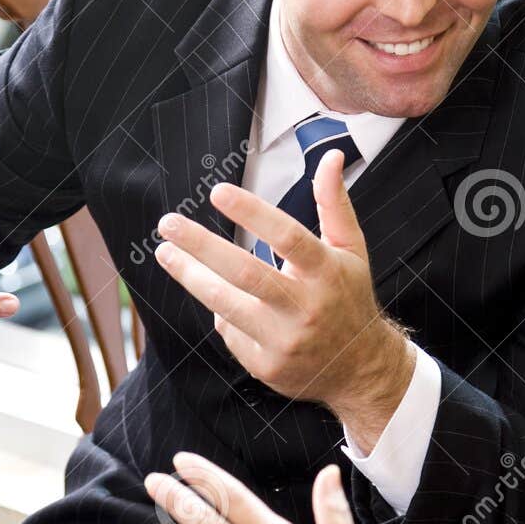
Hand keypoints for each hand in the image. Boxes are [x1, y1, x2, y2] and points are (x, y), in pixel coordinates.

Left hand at [154, 149, 414, 450]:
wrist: (359, 368)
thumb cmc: (348, 298)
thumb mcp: (351, 250)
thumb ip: (334, 203)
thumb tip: (330, 155)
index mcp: (326, 273)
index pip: (288, 236)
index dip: (252, 213)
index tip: (217, 192)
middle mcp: (305, 307)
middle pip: (245, 272)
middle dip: (201, 246)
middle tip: (168, 223)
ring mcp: (284, 340)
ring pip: (226, 304)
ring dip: (190, 276)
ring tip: (165, 253)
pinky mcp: (266, 365)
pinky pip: (230, 331)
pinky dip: (219, 311)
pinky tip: (214, 295)